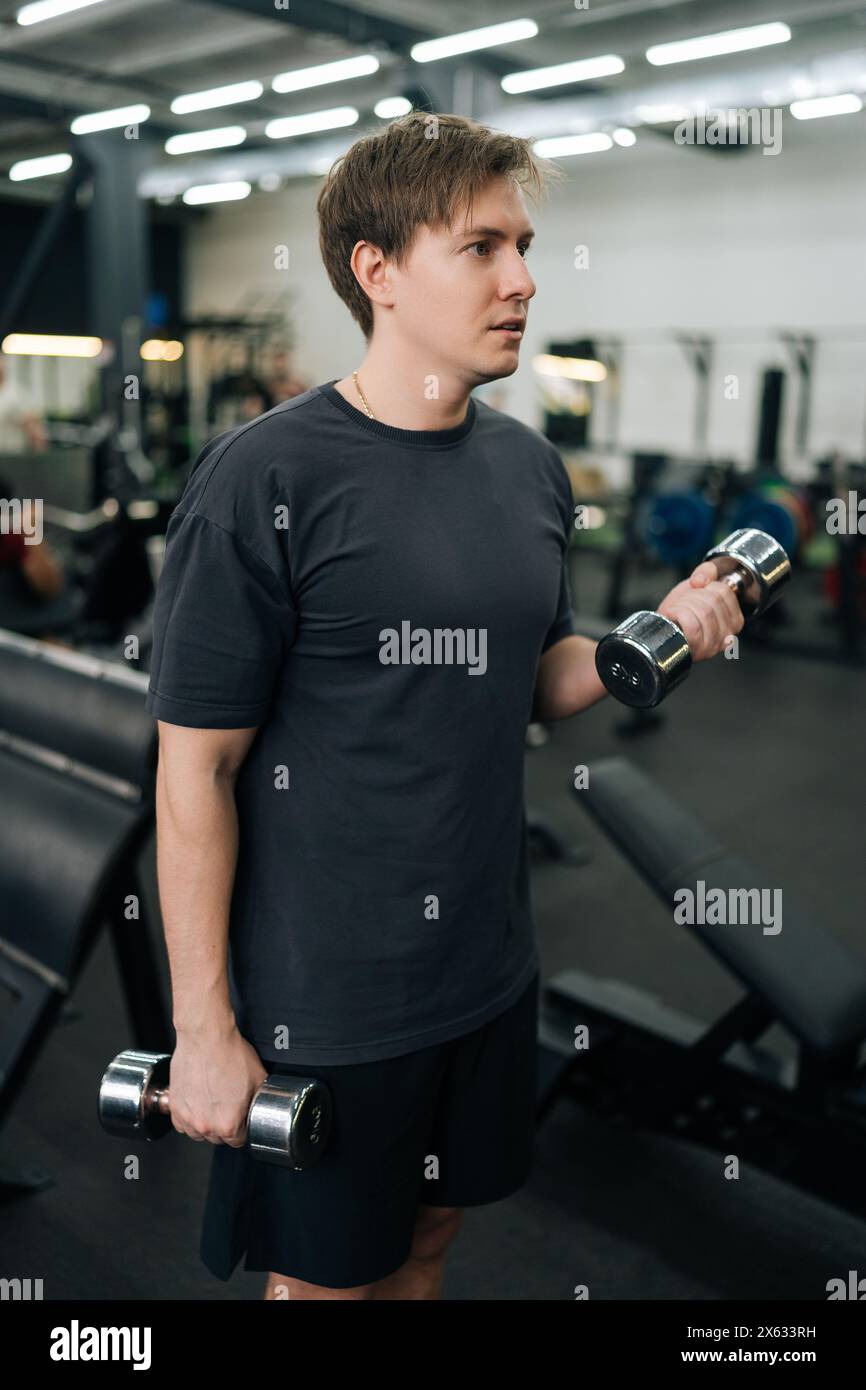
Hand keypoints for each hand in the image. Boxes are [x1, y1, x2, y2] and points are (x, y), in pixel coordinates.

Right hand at [169, 1023, 267, 1147]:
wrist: (206, 1037)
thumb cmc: (230, 1054)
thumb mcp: (259, 1079)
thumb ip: (260, 1101)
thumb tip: (264, 1108)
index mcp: (228, 1124)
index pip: (238, 1141)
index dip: (242, 1128)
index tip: (241, 1118)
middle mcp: (206, 1125)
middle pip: (218, 1138)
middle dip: (225, 1126)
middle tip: (228, 1106)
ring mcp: (187, 1117)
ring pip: (198, 1133)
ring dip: (205, 1124)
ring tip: (212, 1104)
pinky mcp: (174, 1106)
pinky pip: (182, 1124)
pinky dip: (189, 1117)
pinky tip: (198, 1102)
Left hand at [656, 559, 744, 661]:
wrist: (662, 630)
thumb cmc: (679, 613)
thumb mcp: (694, 586)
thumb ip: (706, 572)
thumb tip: (702, 579)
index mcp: (734, 618)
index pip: (724, 591)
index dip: (704, 588)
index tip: (696, 594)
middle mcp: (728, 634)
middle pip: (713, 601)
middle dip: (692, 597)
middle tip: (684, 604)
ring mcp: (714, 644)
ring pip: (703, 612)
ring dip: (683, 606)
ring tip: (678, 611)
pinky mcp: (698, 649)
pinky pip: (692, 625)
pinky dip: (677, 614)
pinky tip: (673, 616)